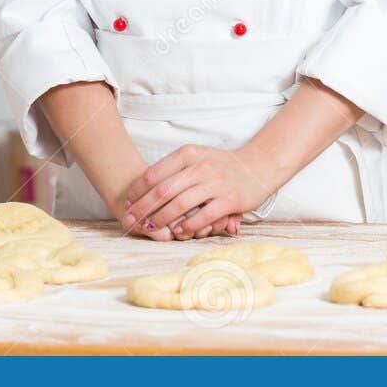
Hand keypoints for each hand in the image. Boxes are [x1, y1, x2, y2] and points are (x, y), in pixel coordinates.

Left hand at [121, 145, 277, 239]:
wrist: (259, 166)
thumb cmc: (222, 164)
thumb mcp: (197, 157)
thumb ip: (175, 169)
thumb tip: (144, 185)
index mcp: (189, 154)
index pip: (155, 173)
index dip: (138, 190)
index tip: (128, 202)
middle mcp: (200, 167)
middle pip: (163, 190)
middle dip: (142, 208)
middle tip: (130, 221)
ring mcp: (215, 183)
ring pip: (180, 204)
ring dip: (161, 219)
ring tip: (150, 229)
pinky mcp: (229, 200)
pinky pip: (203, 216)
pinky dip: (188, 226)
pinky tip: (179, 232)